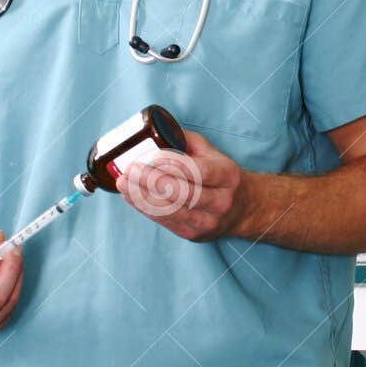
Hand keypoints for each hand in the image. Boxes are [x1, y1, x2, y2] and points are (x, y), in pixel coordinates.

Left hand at [118, 129, 245, 241]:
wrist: (242, 209)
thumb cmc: (221, 176)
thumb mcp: (212, 153)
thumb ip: (186, 141)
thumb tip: (154, 132)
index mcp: (227, 176)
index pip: (199, 171)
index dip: (173, 164)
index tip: (151, 156)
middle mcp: (220, 201)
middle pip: (182, 193)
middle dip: (151, 180)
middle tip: (130, 168)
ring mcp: (207, 221)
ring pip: (170, 210)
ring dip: (142, 196)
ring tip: (124, 182)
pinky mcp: (192, 234)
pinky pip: (165, 221)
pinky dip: (144, 208)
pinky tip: (131, 196)